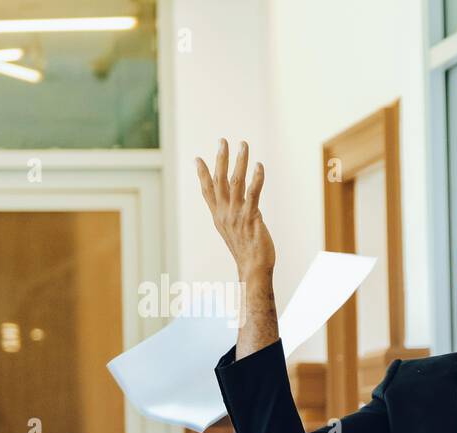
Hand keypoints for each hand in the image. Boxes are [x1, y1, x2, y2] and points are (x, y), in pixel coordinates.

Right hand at [196, 139, 274, 279]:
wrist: (253, 268)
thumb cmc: (246, 251)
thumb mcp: (233, 231)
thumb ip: (230, 216)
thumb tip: (232, 206)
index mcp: (218, 216)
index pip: (207, 191)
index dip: (202, 174)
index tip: (197, 158)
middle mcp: (224, 213)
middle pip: (219, 180)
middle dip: (221, 159)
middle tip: (222, 140)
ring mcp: (236, 214)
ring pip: (235, 182)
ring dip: (239, 161)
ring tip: (243, 144)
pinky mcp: (251, 217)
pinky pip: (253, 194)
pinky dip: (256, 178)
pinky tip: (259, 166)